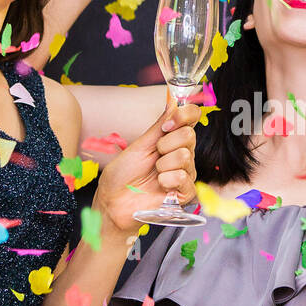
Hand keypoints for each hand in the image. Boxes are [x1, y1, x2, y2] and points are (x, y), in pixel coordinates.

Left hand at [94, 91, 198, 236]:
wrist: (113, 202)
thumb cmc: (122, 175)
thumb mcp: (139, 146)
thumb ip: (159, 126)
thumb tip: (173, 103)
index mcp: (171, 139)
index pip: (192, 117)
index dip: (183, 115)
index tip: (167, 125)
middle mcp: (182, 154)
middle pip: (189, 135)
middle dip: (165, 144)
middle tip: (153, 156)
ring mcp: (185, 174)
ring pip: (184, 156)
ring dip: (162, 165)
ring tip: (153, 175)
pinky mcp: (185, 193)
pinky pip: (183, 178)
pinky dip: (166, 180)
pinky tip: (159, 186)